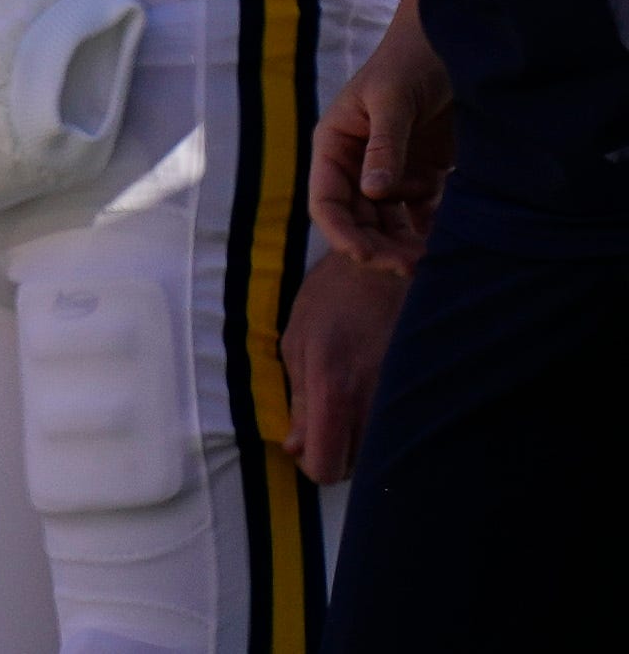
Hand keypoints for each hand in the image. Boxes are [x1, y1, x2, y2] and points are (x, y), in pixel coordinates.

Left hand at [278, 252, 407, 484]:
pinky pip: (415, 428)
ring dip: (373, 438)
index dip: (316, 461)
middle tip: (339, 415)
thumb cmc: (334, 297)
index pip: (326, 468)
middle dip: (345, 451)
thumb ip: (298, 400)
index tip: (314, 441)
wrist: (395, 264)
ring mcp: (412, 399)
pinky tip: (389, 391)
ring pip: (389, 451)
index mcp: (334, 389)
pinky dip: (400, 421)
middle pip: (361, 469)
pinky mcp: (438, 392)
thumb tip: (295, 449)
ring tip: (365, 396)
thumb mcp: (298, 341)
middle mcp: (377, 402)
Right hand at [310, 0, 452, 271]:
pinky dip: (431, 232)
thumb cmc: (409, 62)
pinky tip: (448, 244)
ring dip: (404, 245)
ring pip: (389, 224)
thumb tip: (374, 194)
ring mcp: (391, 171)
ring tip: (431, 262)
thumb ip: (383, 147)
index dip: (342, 233)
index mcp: (335, 146)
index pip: (326, 200)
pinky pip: (423, 214)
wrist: (453, 44)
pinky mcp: (425, 174)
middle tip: (411, 268)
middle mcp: (358, 165)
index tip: (367, 258)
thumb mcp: (391, 100)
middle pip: (359, 220)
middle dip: (379, 247)